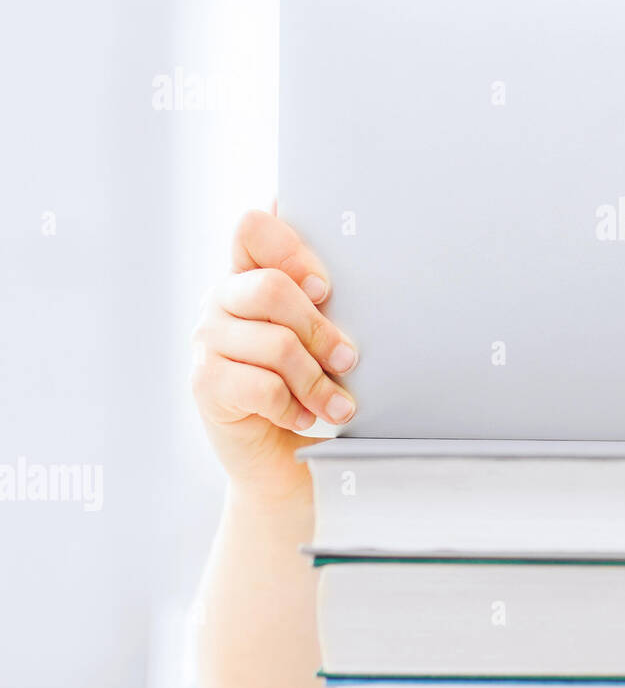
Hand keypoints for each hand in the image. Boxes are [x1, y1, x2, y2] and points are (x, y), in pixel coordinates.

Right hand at [191, 209, 357, 499]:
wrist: (284, 458)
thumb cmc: (310, 385)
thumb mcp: (320, 336)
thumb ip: (323, 299)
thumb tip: (357, 266)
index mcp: (249, 274)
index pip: (252, 229)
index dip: (290, 249)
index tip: (324, 287)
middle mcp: (220, 300)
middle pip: (271, 288)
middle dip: (320, 329)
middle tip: (349, 359)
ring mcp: (206, 340)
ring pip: (275, 343)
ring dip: (317, 380)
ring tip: (339, 405)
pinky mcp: (204, 383)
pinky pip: (261, 386)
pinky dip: (293, 406)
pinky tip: (303, 418)